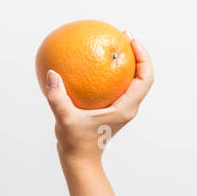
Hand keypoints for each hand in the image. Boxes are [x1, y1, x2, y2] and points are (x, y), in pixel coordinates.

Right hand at [42, 32, 153, 163]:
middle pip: (143, 76)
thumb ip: (57, 98)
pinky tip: (92, 64)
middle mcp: (128, 107)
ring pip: (132, 81)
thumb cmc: (75, 143)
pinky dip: (110, 73)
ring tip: (112, 44)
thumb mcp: (64, 119)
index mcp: (125, 108)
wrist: (79, 161)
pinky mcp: (112, 110)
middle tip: (123, 35)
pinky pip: (117, 86)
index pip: (145, 79)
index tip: (131, 41)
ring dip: (127, 62)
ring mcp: (121, 109)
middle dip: (137, 54)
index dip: (143, 57)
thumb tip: (51, 73)